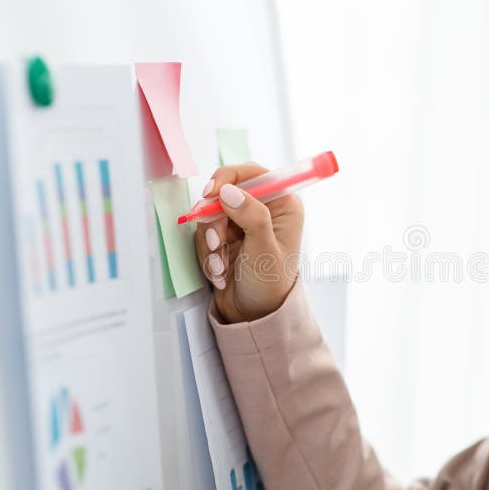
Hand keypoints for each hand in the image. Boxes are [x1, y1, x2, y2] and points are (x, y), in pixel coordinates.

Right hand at [194, 163, 303, 322]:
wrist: (254, 316)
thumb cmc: (269, 285)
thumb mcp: (263, 249)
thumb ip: (251, 216)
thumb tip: (229, 191)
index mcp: (283, 204)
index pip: (253, 173)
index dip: (229, 178)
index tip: (211, 193)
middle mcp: (264, 209)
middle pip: (225, 192)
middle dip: (216, 220)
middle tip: (218, 242)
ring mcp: (242, 224)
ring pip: (211, 214)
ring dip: (211, 241)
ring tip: (221, 265)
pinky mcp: (226, 238)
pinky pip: (205, 233)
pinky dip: (208, 253)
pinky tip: (220, 272)